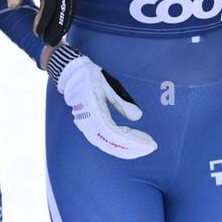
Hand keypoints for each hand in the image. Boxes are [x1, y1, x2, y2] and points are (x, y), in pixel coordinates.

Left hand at [7, 0, 76, 46]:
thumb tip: (11, 6)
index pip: (49, 4)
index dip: (44, 20)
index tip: (38, 33)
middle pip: (63, 8)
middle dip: (58, 26)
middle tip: (50, 43)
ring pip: (68, 6)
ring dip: (63, 22)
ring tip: (56, 37)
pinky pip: (69, 1)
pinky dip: (66, 14)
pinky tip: (60, 23)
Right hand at [45, 45, 155, 159]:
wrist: (70, 73)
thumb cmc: (89, 76)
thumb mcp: (108, 86)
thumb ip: (122, 103)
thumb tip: (138, 116)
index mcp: (93, 114)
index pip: (116, 136)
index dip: (133, 142)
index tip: (149, 144)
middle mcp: (87, 124)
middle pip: (112, 144)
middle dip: (133, 148)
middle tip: (151, 147)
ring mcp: (85, 126)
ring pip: (108, 144)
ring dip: (126, 147)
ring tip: (143, 145)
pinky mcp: (88, 125)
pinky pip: (104, 138)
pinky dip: (119, 141)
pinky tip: (131, 137)